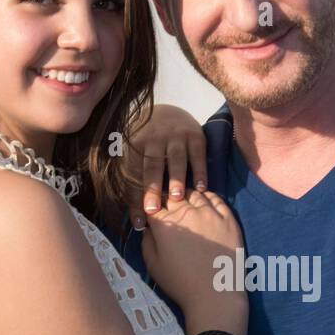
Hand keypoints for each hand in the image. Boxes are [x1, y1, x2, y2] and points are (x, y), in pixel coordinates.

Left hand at [123, 104, 207, 227]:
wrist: (169, 111)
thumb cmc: (149, 143)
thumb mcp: (136, 154)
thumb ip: (133, 181)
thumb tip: (134, 217)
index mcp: (136, 145)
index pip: (133, 174)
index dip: (134, 199)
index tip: (138, 223)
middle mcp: (155, 138)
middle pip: (152, 166)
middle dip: (152, 188)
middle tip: (153, 210)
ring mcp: (176, 136)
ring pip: (175, 159)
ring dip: (176, 179)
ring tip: (177, 198)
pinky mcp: (195, 135)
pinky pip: (198, 155)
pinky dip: (200, 171)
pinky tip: (201, 188)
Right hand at [141, 187, 246, 327]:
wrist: (215, 296)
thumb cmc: (181, 284)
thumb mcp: (153, 265)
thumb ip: (146, 241)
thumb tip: (148, 227)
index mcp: (164, 223)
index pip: (152, 203)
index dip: (151, 207)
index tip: (154, 214)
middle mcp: (186, 212)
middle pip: (173, 194)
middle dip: (168, 200)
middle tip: (170, 210)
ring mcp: (209, 213)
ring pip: (194, 194)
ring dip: (187, 197)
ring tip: (187, 207)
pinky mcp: (228, 219)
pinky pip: (216, 199)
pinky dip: (207, 198)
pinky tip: (204, 205)